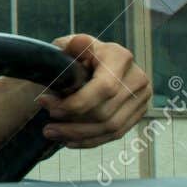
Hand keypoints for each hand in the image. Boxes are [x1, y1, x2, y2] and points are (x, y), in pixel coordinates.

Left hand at [38, 34, 151, 148]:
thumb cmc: (74, 55)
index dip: (74, 102)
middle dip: (71, 122)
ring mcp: (141, 97)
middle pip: (105, 112)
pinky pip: (115, 134)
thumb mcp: (68, 46)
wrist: (92, 62)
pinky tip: (68, 140)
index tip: (44, 103)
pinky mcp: (138, 113)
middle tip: (46, 125)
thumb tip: (76, 46)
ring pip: (111, 127)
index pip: (104, 88)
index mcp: (119, 57)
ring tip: (51, 133)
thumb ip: (70, 47)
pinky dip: (90, 140)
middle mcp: (137, 77)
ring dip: (77, 135)